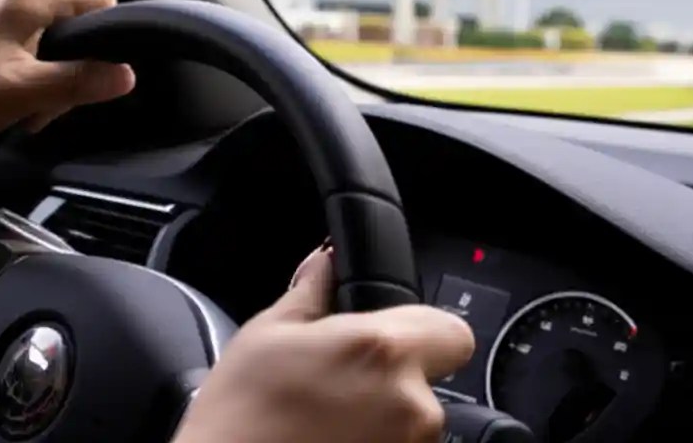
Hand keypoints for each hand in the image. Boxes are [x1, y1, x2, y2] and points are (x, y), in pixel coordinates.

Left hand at [0, 0, 135, 140]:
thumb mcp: (23, 93)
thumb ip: (78, 82)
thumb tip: (126, 75)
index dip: (109, 34)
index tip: (91, 72)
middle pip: (86, 13)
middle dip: (84, 58)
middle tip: (57, 96)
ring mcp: (7, 8)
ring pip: (65, 32)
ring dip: (60, 72)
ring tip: (33, 104)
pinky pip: (42, 41)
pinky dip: (41, 71)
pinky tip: (22, 99)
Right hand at [175, 249, 474, 442]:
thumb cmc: (240, 419)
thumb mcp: (264, 336)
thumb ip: (309, 294)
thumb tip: (323, 266)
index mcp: (380, 350)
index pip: (452, 331)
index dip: (426, 330)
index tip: (393, 336)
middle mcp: (409, 405)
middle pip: (428, 379)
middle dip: (393, 376)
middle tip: (341, 380)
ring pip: (414, 419)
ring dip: (384, 413)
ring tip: (327, 415)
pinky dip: (374, 439)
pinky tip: (330, 437)